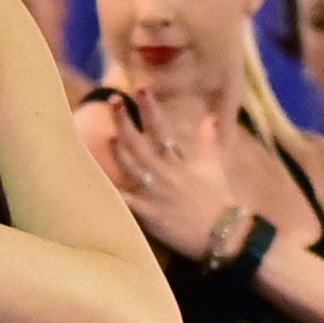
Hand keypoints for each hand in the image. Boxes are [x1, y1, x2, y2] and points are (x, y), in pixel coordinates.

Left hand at [101, 92, 247, 261]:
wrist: (225, 235)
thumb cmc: (218, 201)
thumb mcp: (214, 168)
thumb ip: (208, 142)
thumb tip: (210, 119)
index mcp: (178, 163)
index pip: (162, 129)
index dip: (150, 108)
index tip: (141, 87)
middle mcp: (166, 175)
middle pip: (140, 144)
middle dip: (125, 121)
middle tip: (113, 101)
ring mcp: (157, 196)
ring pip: (132, 168)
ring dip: (117, 151)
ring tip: (106, 135)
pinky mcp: (151, 217)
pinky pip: (128, 204)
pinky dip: (115, 194)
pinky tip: (98, 183)